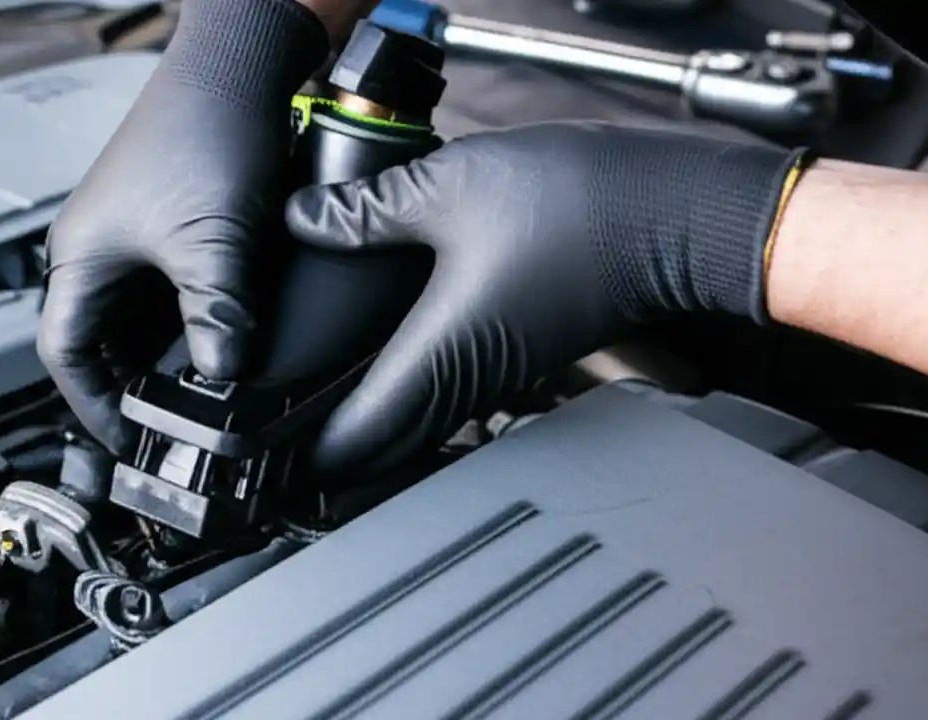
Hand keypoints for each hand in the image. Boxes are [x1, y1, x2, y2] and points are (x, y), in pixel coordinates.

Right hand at [37, 0, 327, 451]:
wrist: (241, 69)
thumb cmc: (204, 131)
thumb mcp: (212, 241)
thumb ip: (217, 315)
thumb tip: (224, 377)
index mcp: (82, 258)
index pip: (65, 354)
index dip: (93, 404)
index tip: (127, 440)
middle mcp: (101, 253)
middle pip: (103, 344)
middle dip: (136, 386)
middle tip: (175, 425)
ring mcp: (137, 241)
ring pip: (142, 323)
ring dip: (169, 356)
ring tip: (203, 394)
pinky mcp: (174, 231)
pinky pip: (172, 296)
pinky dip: (193, 325)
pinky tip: (225, 342)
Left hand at [286, 122, 802, 479]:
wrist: (669, 212)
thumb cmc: (578, 206)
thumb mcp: (446, 189)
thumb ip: (365, 210)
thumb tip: (303, 217)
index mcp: (440, 358)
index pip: (357, 440)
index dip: (301, 455)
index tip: (257, 448)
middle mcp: (468, 381)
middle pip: (384, 445)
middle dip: (325, 445)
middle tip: (273, 425)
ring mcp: (497, 372)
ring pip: (416, 422)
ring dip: (366, 415)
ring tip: (315, 389)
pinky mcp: (516, 349)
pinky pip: (446, 391)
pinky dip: (403, 385)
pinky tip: (382, 346)